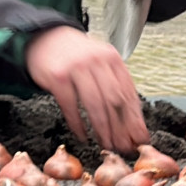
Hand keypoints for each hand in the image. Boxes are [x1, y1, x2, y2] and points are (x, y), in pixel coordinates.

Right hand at [25, 25, 148, 153]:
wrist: (45, 38)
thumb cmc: (76, 56)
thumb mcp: (100, 62)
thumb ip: (115, 84)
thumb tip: (131, 120)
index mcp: (112, 58)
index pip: (129, 93)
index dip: (135, 119)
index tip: (140, 138)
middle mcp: (97, 61)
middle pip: (115, 101)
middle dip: (122, 128)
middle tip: (124, 147)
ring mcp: (77, 68)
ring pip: (96, 105)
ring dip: (103, 129)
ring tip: (107, 145)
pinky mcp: (58, 77)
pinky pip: (71, 106)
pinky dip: (78, 125)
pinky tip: (83, 136)